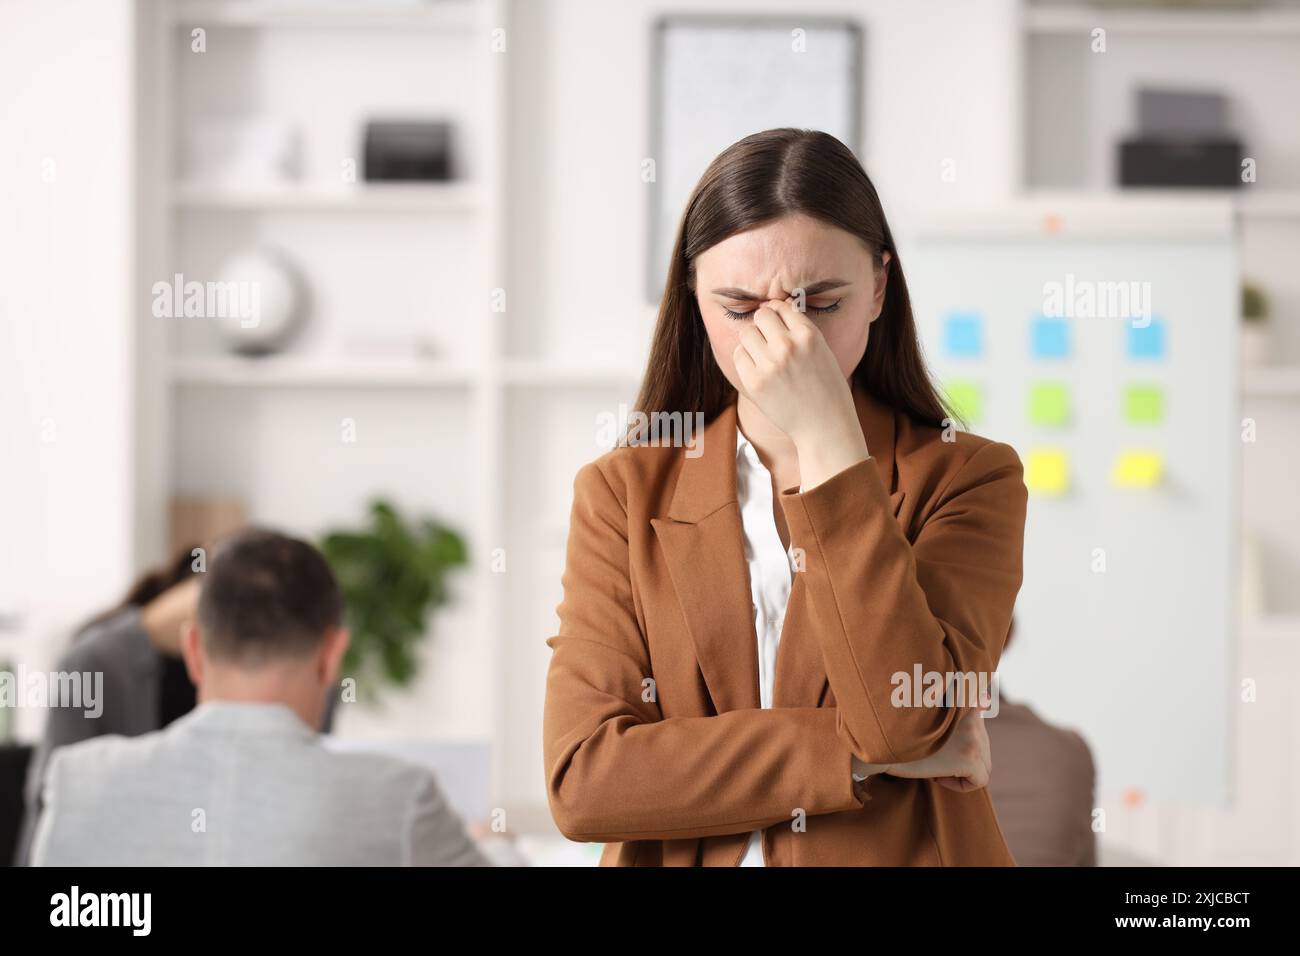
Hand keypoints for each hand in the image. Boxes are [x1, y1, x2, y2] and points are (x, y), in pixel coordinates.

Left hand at [731, 298, 867, 488]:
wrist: (824, 425)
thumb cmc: (826, 388)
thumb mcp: (822, 350)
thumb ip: (800, 330)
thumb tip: (775, 307)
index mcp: (808, 335)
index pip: (781, 306)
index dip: (777, 313)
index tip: (777, 323)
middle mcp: (788, 346)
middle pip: (761, 315)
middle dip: (763, 325)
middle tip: (769, 339)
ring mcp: (769, 364)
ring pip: (746, 333)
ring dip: (752, 340)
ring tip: (763, 354)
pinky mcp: (754, 381)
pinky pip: (739, 355)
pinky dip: (745, 358)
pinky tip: (757, 368)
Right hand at [882, 701, 992, 792]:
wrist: (879, 743)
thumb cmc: (899, 729)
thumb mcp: (929, 710)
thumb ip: (957, 705)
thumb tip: (986, 700)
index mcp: (963, 698)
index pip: (982, 710)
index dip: (965, 731)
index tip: (945, 740)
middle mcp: (972, 714)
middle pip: (984, 744)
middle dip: (962, 755)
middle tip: (933, 754)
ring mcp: (973, 736)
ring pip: (984, 763)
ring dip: (961, 768)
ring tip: (933, 763)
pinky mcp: (969, 758)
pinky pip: (980, 780)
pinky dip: (961, 784)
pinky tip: (937, 775)